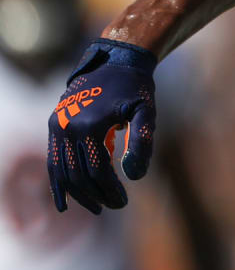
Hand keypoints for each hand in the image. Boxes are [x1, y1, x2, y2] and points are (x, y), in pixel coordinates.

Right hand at [47, 38, 157, 213]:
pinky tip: (64, 203)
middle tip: (115, 206)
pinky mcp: (54, 124)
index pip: (96, 170)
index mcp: (88, 125)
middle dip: (96, 195)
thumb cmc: (135, 88)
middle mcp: (66, 126)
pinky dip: (57, 182)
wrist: (115, 61)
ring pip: (61, 171)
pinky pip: (53, 160)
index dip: (110, 190)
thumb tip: (134, 176)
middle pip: (77, 174)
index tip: (123, 202)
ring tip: (96, 207)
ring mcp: (57, 126)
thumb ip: (143, 141)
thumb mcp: (146, 111)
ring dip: (77, 194)